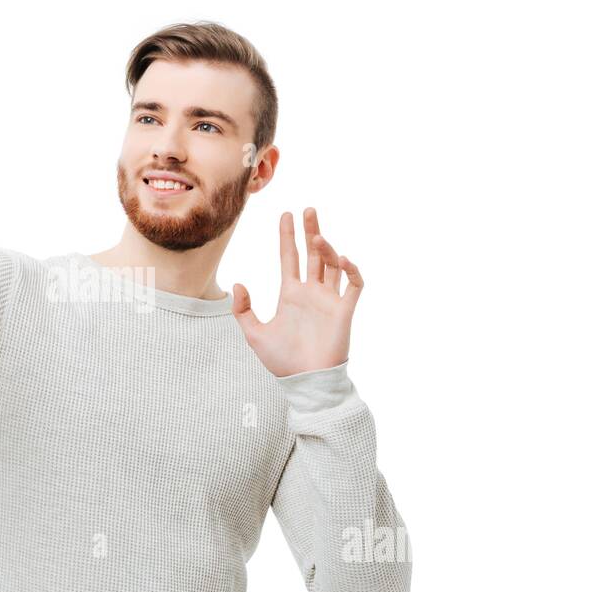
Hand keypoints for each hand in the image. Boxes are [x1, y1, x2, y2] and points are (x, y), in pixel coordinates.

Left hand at [232, 207, 363, 376]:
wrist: (304, 381)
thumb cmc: (281, 361)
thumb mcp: (254, 334)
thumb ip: (243, 310)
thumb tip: (237, 284)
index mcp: (291, 294)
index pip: (290, 258)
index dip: (288, 237)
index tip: (286, 215)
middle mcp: (311, 292)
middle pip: (313, 254)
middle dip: (311, 231)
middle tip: (308, 210)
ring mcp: (329, 300)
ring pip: (332, 265)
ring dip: (327, 249)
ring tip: (317, 237)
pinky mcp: (343, 311)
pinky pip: (353, 286)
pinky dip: (351, 271)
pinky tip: (343, 260)